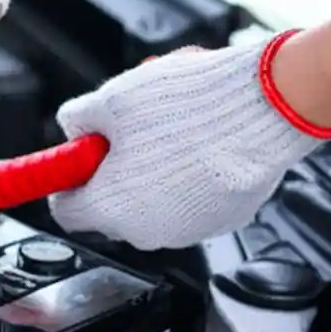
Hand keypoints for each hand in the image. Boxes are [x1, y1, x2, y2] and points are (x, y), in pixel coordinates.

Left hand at [48, 41, 322, 249]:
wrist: (265, 106)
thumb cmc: (188, 106)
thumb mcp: (111, 99)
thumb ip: (78, 119)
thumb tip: (74, 127)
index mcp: (109, 208)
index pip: (66, 212)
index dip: (67, 182)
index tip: (76, 162)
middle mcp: (147, 232)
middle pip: (111, 208)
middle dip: (113, 173)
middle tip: (127, 133)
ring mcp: (190, 231)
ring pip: (153, 204)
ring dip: (153, 172)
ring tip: (171, 130)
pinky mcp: (226, 220)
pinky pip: (193, 201)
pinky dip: (190, 178)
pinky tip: (202, 141)